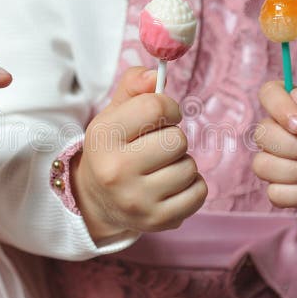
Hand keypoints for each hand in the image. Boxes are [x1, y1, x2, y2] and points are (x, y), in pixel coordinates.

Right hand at [72, 67, 207, 239]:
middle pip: (177, 139)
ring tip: (161, 167)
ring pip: (190, 166)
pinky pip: (199, 192)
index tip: (163, 115)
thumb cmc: (113, 148)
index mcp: (104, 137)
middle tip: (157, 146)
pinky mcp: (158, 221)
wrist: (97, 200)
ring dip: (182, 162)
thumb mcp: (114, 113)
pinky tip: (171, 185)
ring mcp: (138, 201)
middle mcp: (116, 172)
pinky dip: (192, 185)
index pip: (155, 107)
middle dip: (173, 138)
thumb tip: (154, 76)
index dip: (167, 107)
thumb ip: (133, 86)